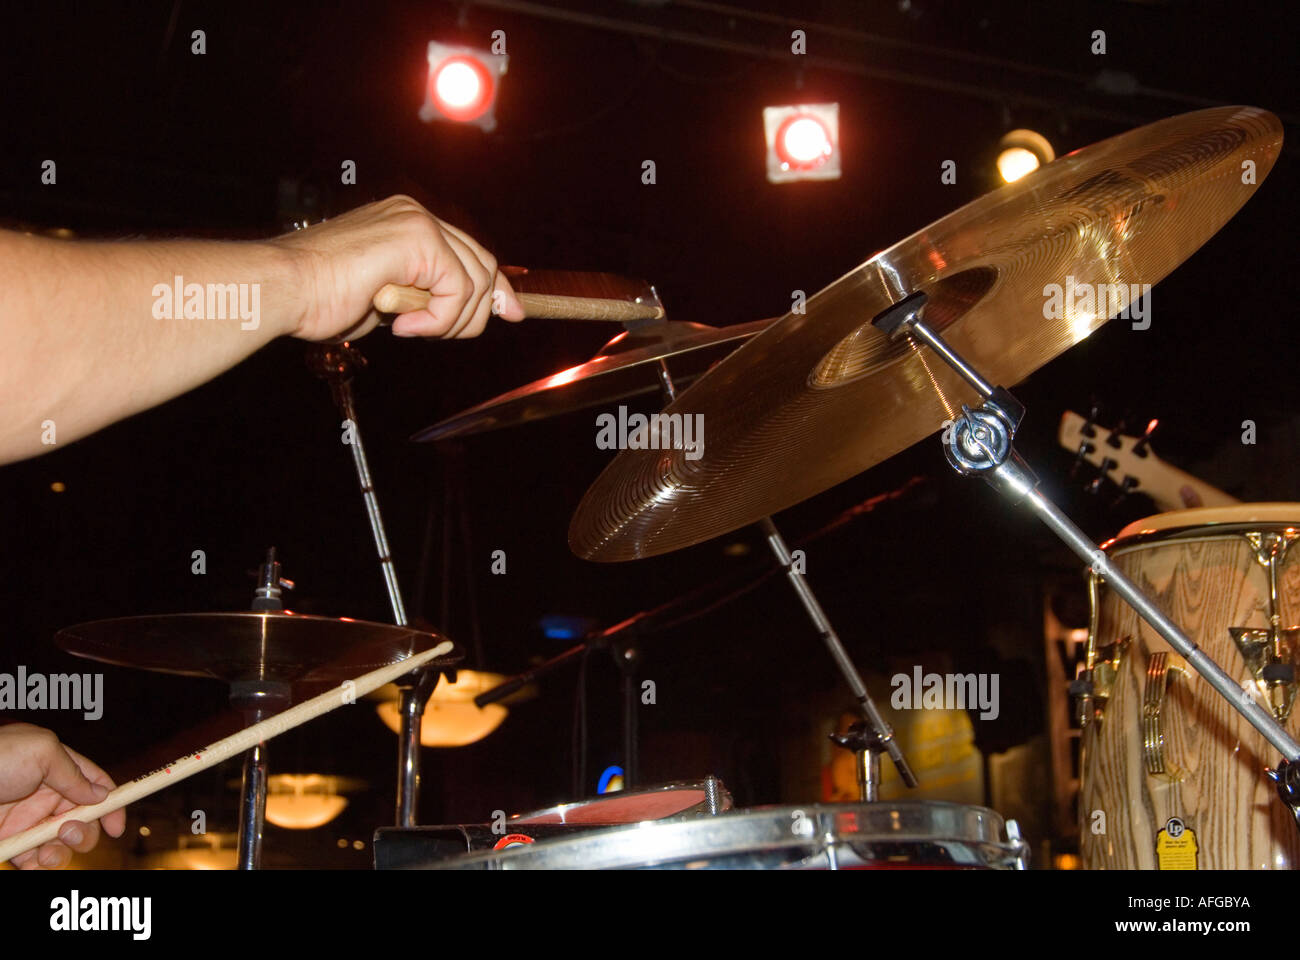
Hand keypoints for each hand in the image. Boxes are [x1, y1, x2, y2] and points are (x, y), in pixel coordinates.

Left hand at [0, 724, 125, 868]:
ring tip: (47, 849)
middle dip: (85, 831)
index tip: (117, 826)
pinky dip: (39, 864)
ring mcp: (27, 822)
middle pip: (84, 819)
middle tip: (67, 831)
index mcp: (56, 768)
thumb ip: (74, 772)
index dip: (111, 804)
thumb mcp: (41, 750)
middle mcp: (45, 796)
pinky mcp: (11, 845)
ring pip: (63, 844)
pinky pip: (36, 861)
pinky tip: (30, 860)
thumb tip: (98, 796)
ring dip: (63, 851)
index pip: (95, 785)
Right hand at [276, 195, 524, 341]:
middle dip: (481, 309)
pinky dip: (438, 318)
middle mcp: (416, 214)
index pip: (471, 253)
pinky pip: (457, 287)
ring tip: (412, 328)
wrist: (285, 289)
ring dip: (450, 319)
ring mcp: (417, 222)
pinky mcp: (418, 238)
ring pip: (475, 279)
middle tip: (448, 333)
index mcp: (407, 222)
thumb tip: (458, 312)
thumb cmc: (320, 298)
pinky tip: (403, 325)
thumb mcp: (386, 298)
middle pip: (482, 264)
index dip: (495, 288)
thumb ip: (423, 296)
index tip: (511, 313)